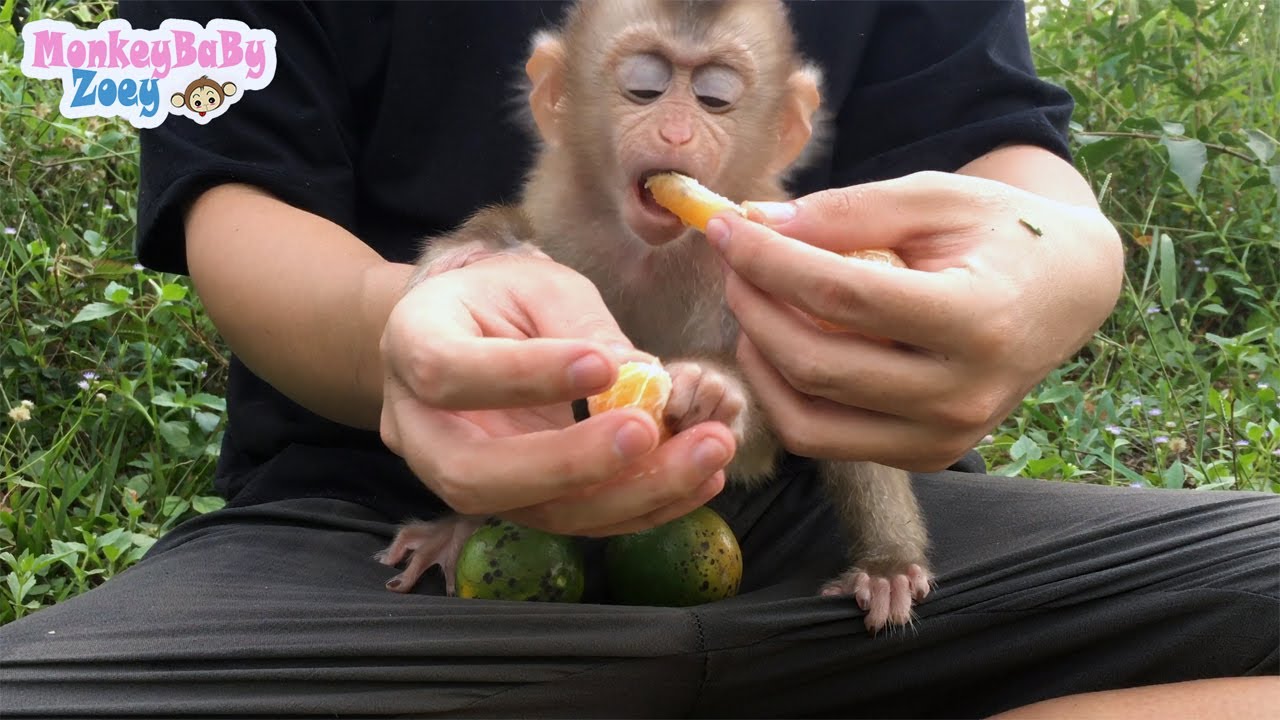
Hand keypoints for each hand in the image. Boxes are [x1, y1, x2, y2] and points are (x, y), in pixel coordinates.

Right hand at [378, 251, 732, 535]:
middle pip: (475, 473)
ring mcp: (463, 478)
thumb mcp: (538, 286)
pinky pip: (576, 521)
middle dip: (570, 463)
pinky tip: (700, 477)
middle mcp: (420, 429)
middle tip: (648, 431)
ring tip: (706, 453)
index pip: (450, 372)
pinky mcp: (516, 505)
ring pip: (531, 511)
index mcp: (413, 345)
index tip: (604, 364)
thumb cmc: (503, 299)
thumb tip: (641, 378)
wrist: (474, 335)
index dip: (524, 377)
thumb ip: (579, 326)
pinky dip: (644, 505)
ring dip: (628, 493)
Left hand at [705, 167, 1122, 470]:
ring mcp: (945, 436)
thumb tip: (757, 224)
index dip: (768, 260)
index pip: (840, 295)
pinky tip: (781, 343)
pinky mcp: (927, 456)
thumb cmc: (999, 233)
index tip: (725, 227)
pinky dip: (788, 394)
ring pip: (809, 420)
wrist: (1066, 291)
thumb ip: (847, 211)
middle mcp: (963, 394)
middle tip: (734, 263)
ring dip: (760, 358)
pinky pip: (828, 439)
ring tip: (751, 303)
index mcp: (977, 320)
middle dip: (753, 307)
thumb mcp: (933, 198)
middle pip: (816, 363)